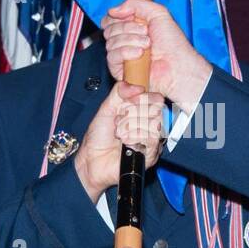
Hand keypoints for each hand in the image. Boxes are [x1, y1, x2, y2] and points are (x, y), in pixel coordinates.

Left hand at [74, 82, 165, 201]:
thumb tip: (138, 87)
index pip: (157, 98)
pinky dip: (134, 139)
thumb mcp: (107, 108)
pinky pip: (151, 140)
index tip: (127, 104)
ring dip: (131, 128)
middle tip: (119, 122)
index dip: (142, 99)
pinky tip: (125, 143)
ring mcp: (152, 140)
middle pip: (156, 110)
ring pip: (154, 124)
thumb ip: (120, 92)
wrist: (92, 160)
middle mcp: (150, 125)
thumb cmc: (99, 137)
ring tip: (120, 134)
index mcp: (142, 112)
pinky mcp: (151, 154)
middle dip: (132, 114)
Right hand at [102, 0, 212, 108]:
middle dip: (128, 28)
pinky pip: (112, 58)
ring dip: (131, 41)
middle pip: (109, 30)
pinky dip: (126, 53)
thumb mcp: (158, 13)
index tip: (131, 17)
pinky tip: (139, 55)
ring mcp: (124, 56)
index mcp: (133, 27)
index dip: (117, 17)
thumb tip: (113, 10)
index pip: (110, 19)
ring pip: (110, 43)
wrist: (178, 65)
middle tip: (146, 32)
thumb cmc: (173, 44)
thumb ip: (135, 3)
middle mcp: (127, 41)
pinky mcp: (121, 70)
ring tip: (147, 45)